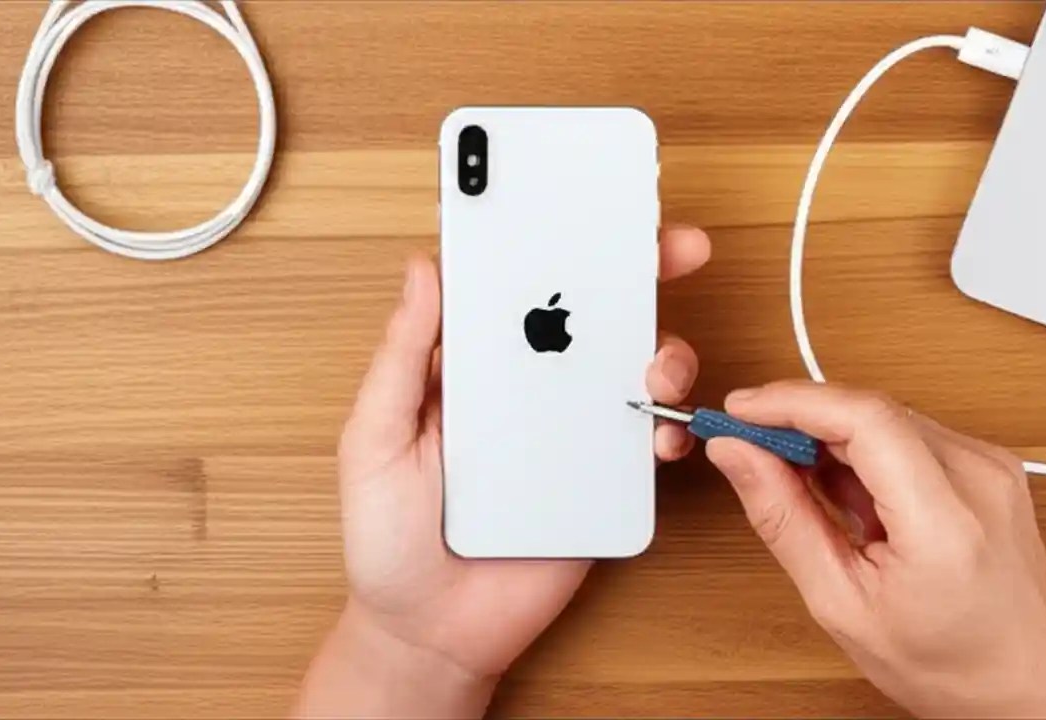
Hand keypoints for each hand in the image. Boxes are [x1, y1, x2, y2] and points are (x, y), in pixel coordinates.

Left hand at [295, 226, 710, 718]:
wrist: (431, 633)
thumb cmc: (388, 539)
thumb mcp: (372, 440)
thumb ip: (401, 358)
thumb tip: (422, 267)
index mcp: (472, 366)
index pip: (514, 286)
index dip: (548, 237)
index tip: (580, 197)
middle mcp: (529, 388)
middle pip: (590, 313)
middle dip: (637, 269)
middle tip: (673, 244)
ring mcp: (572, 431)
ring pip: (633, 368)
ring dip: (662, 350)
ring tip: (655, 364)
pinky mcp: (603, 480)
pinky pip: (649, 441)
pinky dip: (669, 428)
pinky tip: (659, 432)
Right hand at [706, 381, 1045, 718]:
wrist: (1029, 686)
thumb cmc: (951, 665)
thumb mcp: (842, 604)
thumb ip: (784, 518)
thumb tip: (737, 454)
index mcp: (946, 521)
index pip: (863, 418)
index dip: (790, 403)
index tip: (739, 411)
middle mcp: (979, 477)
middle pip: (869, 409)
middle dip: (799, 420)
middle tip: (748, 448)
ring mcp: (990, 464)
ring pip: (884, 416)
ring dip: (830, 438)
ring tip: (806, 494)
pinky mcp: (988, 463)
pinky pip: (909, 432)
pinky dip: (865, 452)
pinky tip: (852, 498)